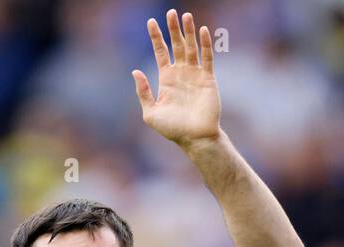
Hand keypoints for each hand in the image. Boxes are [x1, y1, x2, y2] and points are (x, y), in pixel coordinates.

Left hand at [132, 10, 220, 148]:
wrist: (195, 138)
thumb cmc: (172, 129)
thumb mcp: (151, 113)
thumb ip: (143, 92)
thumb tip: (135, 71)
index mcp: (166, 79)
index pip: (161, 52)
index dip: (156, 37)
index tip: (151, 22)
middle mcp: (181, 73)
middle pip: (176, 45)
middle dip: (173, 29)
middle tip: (170, 12)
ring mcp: (195, 74)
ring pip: (191, 48)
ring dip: (189, 32)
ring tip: (185, 15)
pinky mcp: (208, 79)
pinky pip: (207, 58)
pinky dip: (205, 44)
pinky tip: (202, 31)